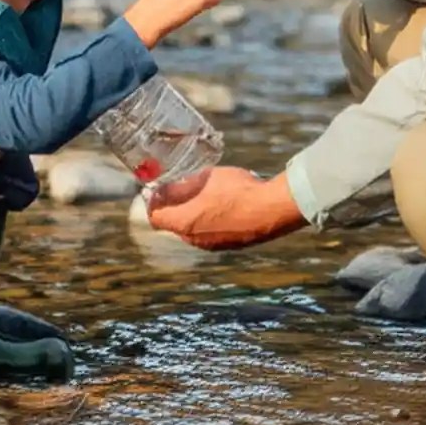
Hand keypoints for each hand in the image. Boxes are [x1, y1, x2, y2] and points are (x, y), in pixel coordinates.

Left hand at [147, 167, 306, 250]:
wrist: (272, 209)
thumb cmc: (237, 190)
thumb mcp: (204, 179)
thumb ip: (179, 187)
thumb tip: (162, 190)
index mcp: (183, 223)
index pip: (155, 218)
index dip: (153, 203)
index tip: (157, 191)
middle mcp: (195, 239)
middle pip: (175, 224)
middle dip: (175, 208)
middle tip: (182, 189)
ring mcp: (213, 245)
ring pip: (195, 229)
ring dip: (196, 214)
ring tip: (208, 194)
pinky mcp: (230, 245)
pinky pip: (213, 232)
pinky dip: (213, 220)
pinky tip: (226, 204)